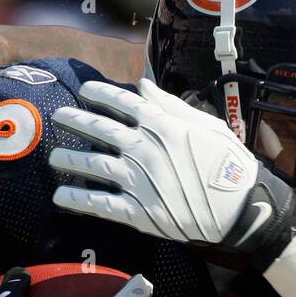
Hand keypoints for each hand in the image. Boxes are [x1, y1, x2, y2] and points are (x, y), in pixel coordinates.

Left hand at [49, 79, 295, 265]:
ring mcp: (139, 180)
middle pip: (100, 129)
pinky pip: (99, 203)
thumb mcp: (207, 126)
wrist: (242, 210)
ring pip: (93, 165)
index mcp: (163, 125)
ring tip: (54, 158)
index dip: (99, 93)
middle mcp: (146, 149)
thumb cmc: (229, 165)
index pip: (122, 102)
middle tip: (59, 116)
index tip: (84, 91)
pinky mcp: (138, 211)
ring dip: (69, 159)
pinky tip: (61, 196)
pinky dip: (77, 199)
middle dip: (75, 120)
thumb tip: (142, 85)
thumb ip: (171, 105)